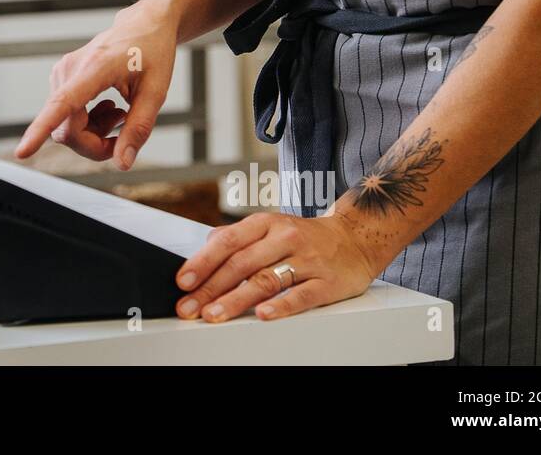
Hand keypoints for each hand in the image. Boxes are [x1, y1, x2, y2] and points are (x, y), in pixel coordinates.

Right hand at [14, 0, 179, 169]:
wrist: (144, 24)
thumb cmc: (152, 51)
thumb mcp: (155, 92)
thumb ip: (138, 129)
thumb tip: (122, 163)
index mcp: (94, 68)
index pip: (62, 105)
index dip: (40, 131)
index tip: (22, 152)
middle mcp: (70, 69)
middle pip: (65, 129)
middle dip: (93, 144)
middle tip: (122, 139)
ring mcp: (62, 72)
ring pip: (65, 126)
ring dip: (92, 132)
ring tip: (120, 114)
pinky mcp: (61, 77)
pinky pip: (65, 115)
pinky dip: (86, 122)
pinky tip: (107, 107)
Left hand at [174, 211, 380, 322]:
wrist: (356, 238)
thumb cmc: (305, 236)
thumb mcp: (270, 227)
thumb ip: (237, 237)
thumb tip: (204, 248)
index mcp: (266, 224)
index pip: (227, 242)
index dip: (202, 262)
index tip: (183, 281)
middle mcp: (285, 239)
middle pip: (242, 264)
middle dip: (211, 288)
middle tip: (190, 307)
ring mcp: (307, 260)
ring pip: (267, 280)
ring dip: (236, 299)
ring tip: (215, 315)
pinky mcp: (327, 282)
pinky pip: (301, 296)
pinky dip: (281, 306)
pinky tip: (262, 315)